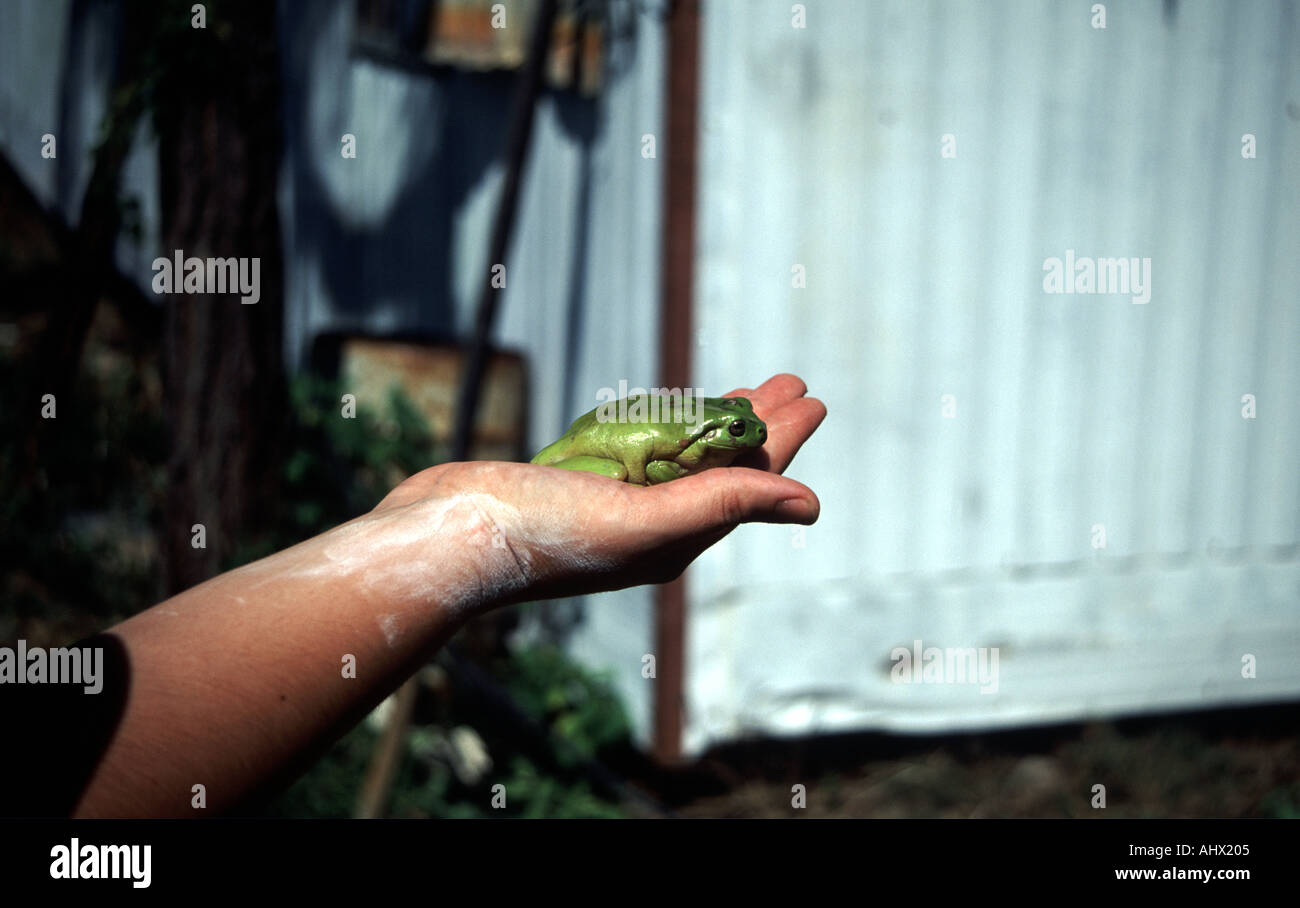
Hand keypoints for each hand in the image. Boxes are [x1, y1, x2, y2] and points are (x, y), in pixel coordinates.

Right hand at [369, 373, 826, 608]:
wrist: (450, 536)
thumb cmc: (546, 533)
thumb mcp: (648, 520)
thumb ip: (725, 505)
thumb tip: (811, 505)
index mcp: (677, 535)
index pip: (748, 479)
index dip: (785, 438)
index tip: (814, 398)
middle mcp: (651, 522)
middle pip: (722, 464)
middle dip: (758, 423)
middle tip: (789, 382)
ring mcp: (612, 503)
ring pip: (682, 455)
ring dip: (717, 419)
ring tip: (745, 389)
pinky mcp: (576, 483)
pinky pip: (637, 450)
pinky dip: (664, 423)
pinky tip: (667, 410)